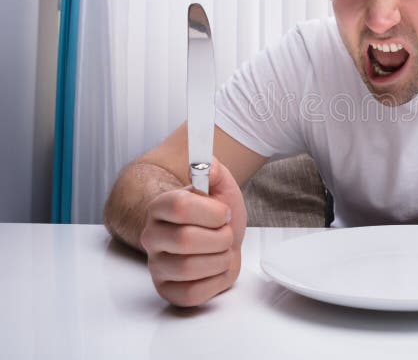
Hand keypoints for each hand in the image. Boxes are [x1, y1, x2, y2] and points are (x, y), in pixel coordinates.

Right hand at [140, 159, 246, 306]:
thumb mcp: (222, 187)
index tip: (224, 214)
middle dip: (220, 238)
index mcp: (161, 206)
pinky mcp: (166, 290)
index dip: (212, 212)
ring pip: (188, 268)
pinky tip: (215, 270)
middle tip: (225, 235)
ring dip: (219, 260)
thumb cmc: (219, 216)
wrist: (223, 241)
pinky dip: (215, 282)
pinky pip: (192, 293)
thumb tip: (206, 165)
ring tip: (222, 252)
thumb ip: (214, 170)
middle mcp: (152, 235)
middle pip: (185, 239)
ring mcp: (156, 265)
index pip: (180, 206)